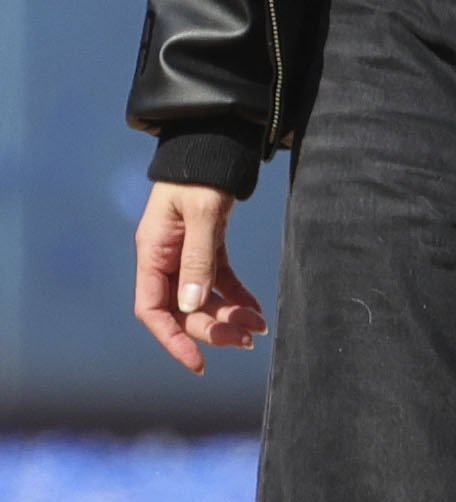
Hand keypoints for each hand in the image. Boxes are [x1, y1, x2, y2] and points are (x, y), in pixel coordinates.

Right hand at [134, 182, 264, 374]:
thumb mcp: (201, 212)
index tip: (197, 361)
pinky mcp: (207, 244)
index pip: (153, 309)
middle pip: (183, 308)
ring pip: (203, 298)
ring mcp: (185, 253)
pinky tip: (255, 309)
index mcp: (152, 252)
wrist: (215, 140)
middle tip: (246, 339)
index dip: (173, 338)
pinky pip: (219, 280)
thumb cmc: (201, 173)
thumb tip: (193, 307)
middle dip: (212, 328)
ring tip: (257, 328)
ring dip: (227, 315)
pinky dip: (236, 295)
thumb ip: (197, 258)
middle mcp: (165, 258)